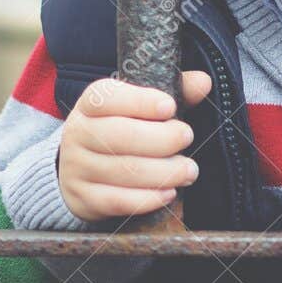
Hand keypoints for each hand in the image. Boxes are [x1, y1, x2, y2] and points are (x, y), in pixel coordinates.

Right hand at [57, 71, 209, 221]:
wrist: (78, 172)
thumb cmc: (119, 132)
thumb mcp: (139, 108)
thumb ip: (172, 93)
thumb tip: (203, 82)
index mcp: (90, 104)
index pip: (108, 97)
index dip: (140, 101)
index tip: (170, 107)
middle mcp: (78, 133)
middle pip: (121, 135)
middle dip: (162, 138)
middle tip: (187, 138)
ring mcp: (77, 167)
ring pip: (124, 170)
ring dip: (164, 172)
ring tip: (188, 170)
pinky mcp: (84, 198)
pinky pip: (118, 201)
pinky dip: (148, 198)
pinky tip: (169, 193)